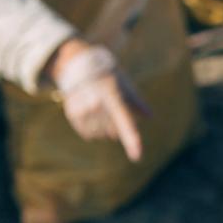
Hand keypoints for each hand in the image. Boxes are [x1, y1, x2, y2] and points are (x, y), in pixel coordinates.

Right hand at [45, 39, 148, 160]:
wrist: (80, 67)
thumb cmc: (108, 77)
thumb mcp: (125, 85)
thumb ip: (136, 102)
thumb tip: (150, 116)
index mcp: (112, 95)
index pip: (125, 122)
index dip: (132, 140)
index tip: (137, 156)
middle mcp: (96, 103)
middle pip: (113, 132)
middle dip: (117, 126)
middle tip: (113, 109)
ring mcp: (83, 109)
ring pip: (101, 135)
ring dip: (105, 129)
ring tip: (101, 110)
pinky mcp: (73, 114)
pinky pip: (88, 134)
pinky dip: (93, 129)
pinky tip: (92, 114)